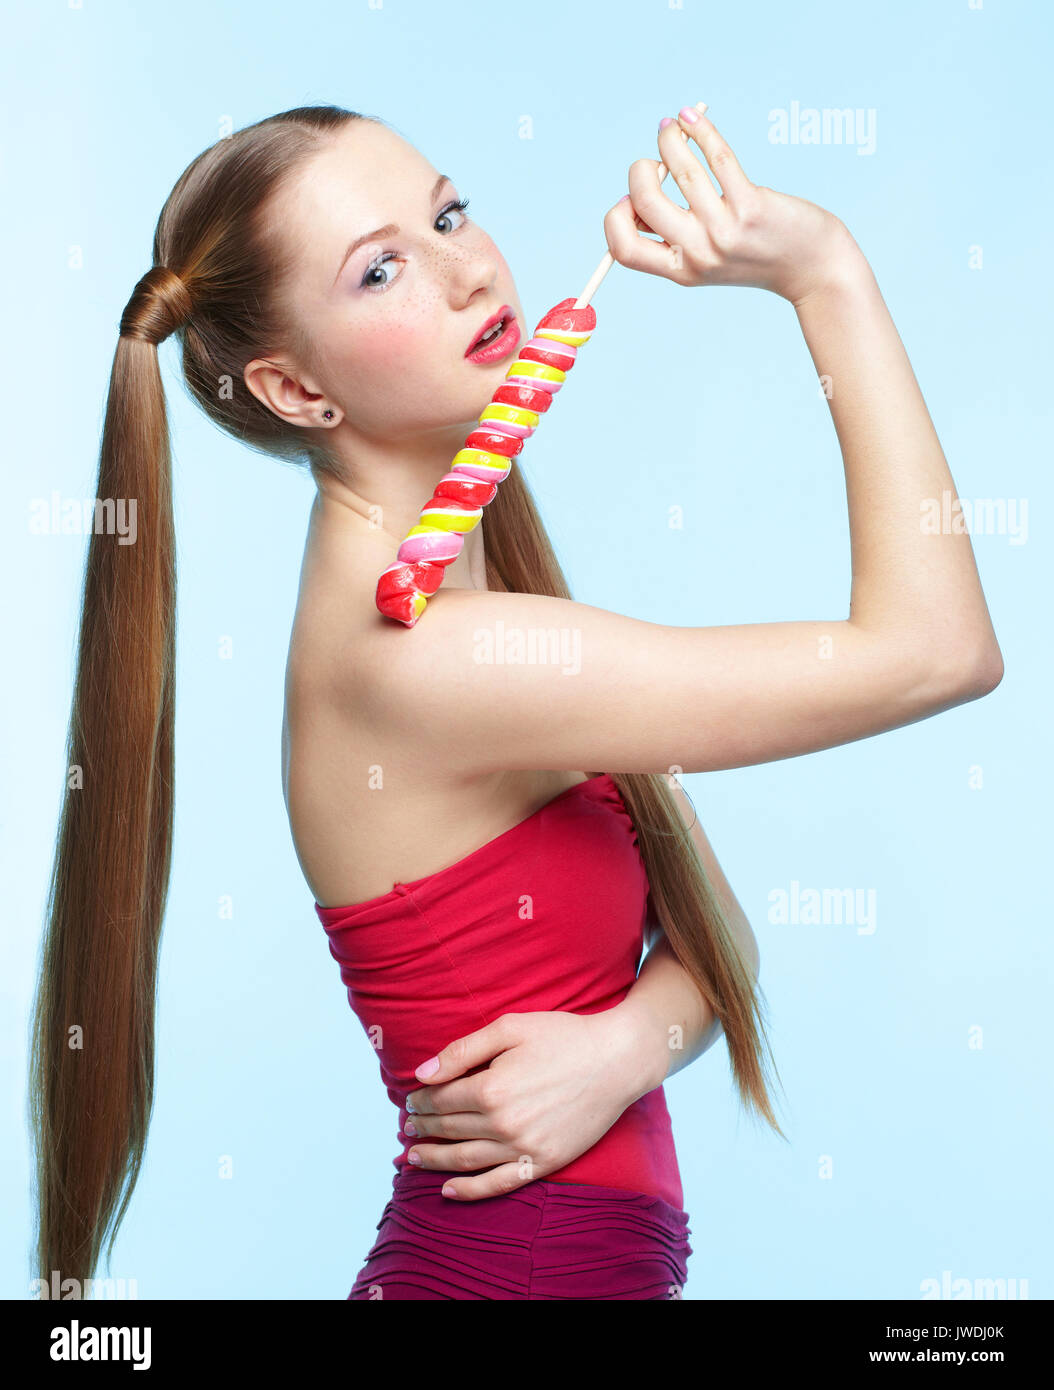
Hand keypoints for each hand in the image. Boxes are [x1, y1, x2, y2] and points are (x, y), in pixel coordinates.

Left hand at [403, 1009, 652, 1200]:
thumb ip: (463, 1050)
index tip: (410, 1098)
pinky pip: (498, 1184)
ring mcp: (524, 1148)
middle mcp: (504, 1123)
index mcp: (492, 1086)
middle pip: (448, 1129)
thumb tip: (422, 1074)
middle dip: (422, 1127)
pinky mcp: (543, 1162)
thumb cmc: (563, 1037)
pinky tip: (447, 1190)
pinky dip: (469, 1191)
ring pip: (465, 1160)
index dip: (420, 1100)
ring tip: (413, 1156)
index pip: (440, 1099)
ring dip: (434, 1160)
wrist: (617, 1060)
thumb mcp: (510, 1028)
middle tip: (407, 1125)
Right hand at [603, 104, 860, 305]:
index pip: (623, 249)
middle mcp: (698, 253)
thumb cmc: (756, 255)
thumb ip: (676, 235)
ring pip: (680, 170)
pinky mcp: (751, 205)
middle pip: (644, 203)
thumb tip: (637, 192)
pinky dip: (701, 129)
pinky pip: (717, 156)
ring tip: (673, 125)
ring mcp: (724, 230)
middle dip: (638, 170)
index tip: (631, 199)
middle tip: (654, 161)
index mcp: (681, 270)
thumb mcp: (708, 258)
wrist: (811, 268)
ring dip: (670, 138)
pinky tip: (693, 116)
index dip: (616, 218)